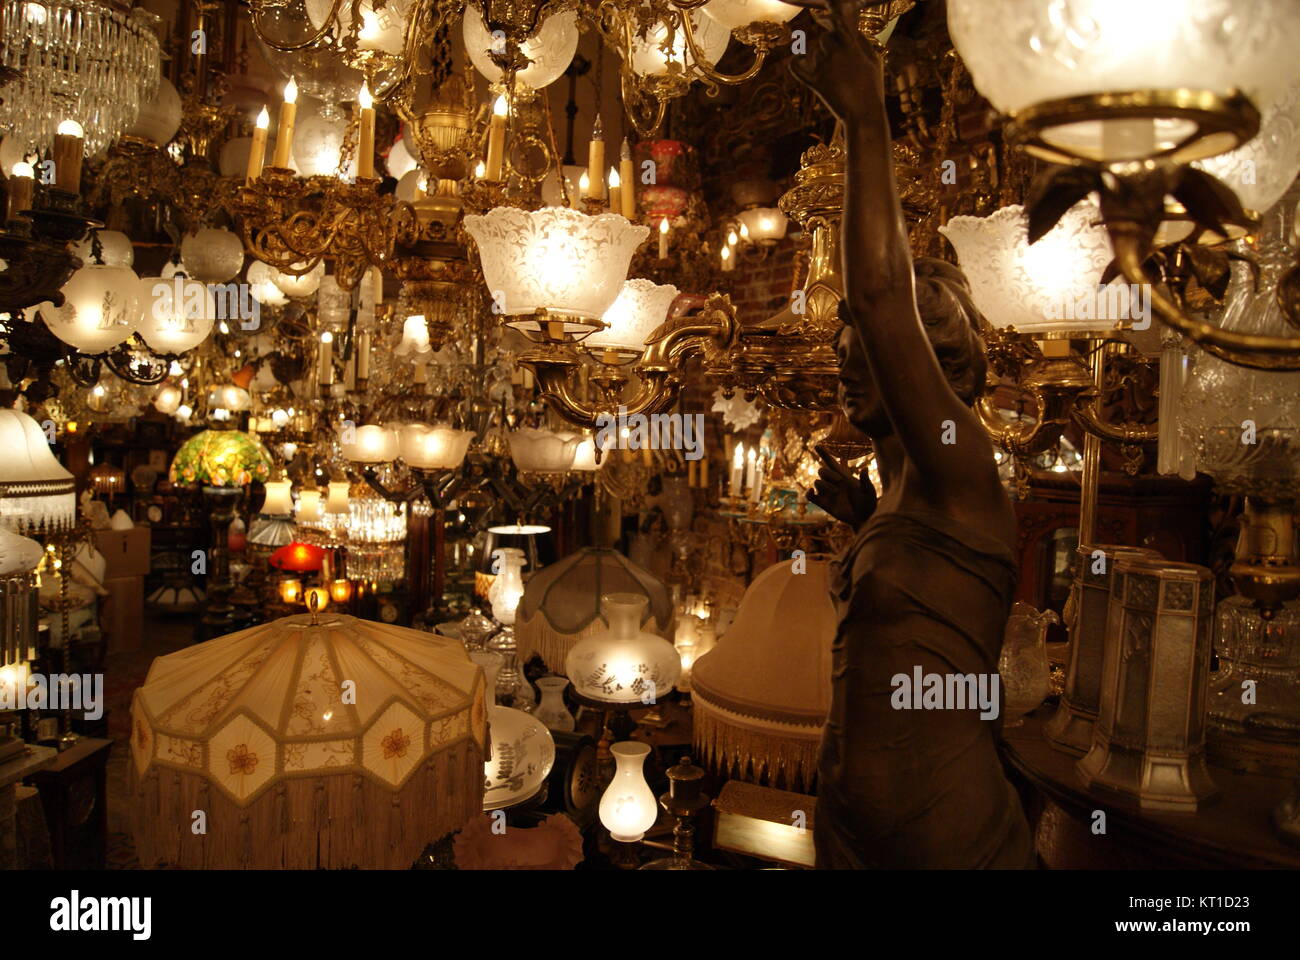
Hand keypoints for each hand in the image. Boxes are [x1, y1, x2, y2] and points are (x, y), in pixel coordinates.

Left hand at [785, 0, 884, 122]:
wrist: (863, 114)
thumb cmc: (872, 88)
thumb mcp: (874, 61)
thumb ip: (863, 42)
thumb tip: (853, 31)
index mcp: (851, 46)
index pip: (837, 22)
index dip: (833, 19)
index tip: (831, 18)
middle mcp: (835, 53)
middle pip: (824, 39)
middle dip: (829, 46)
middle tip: (836, 58)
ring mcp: (822, 68)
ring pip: (813, 53)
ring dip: (819, 58)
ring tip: (832, 73)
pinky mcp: (814, 82)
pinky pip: (796, 66)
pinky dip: (796, 62)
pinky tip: (799, 60)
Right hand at [807, 450, 877, 526]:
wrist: (863, 519)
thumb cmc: (868, 504)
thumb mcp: (869, 491)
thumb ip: (865, 481)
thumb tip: (865, 468)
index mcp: (843, 476)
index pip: (831, 462)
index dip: (824, 454)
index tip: (817, 445)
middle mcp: (833, 483)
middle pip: (822, 470)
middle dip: (829, 474)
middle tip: (839, 482)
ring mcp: (827, 493)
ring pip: (817, 482)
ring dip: (825, 485)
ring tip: (837, 493)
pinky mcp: (823, 503)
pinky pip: (810, 496)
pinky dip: (808, 493)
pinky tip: (811, 492)